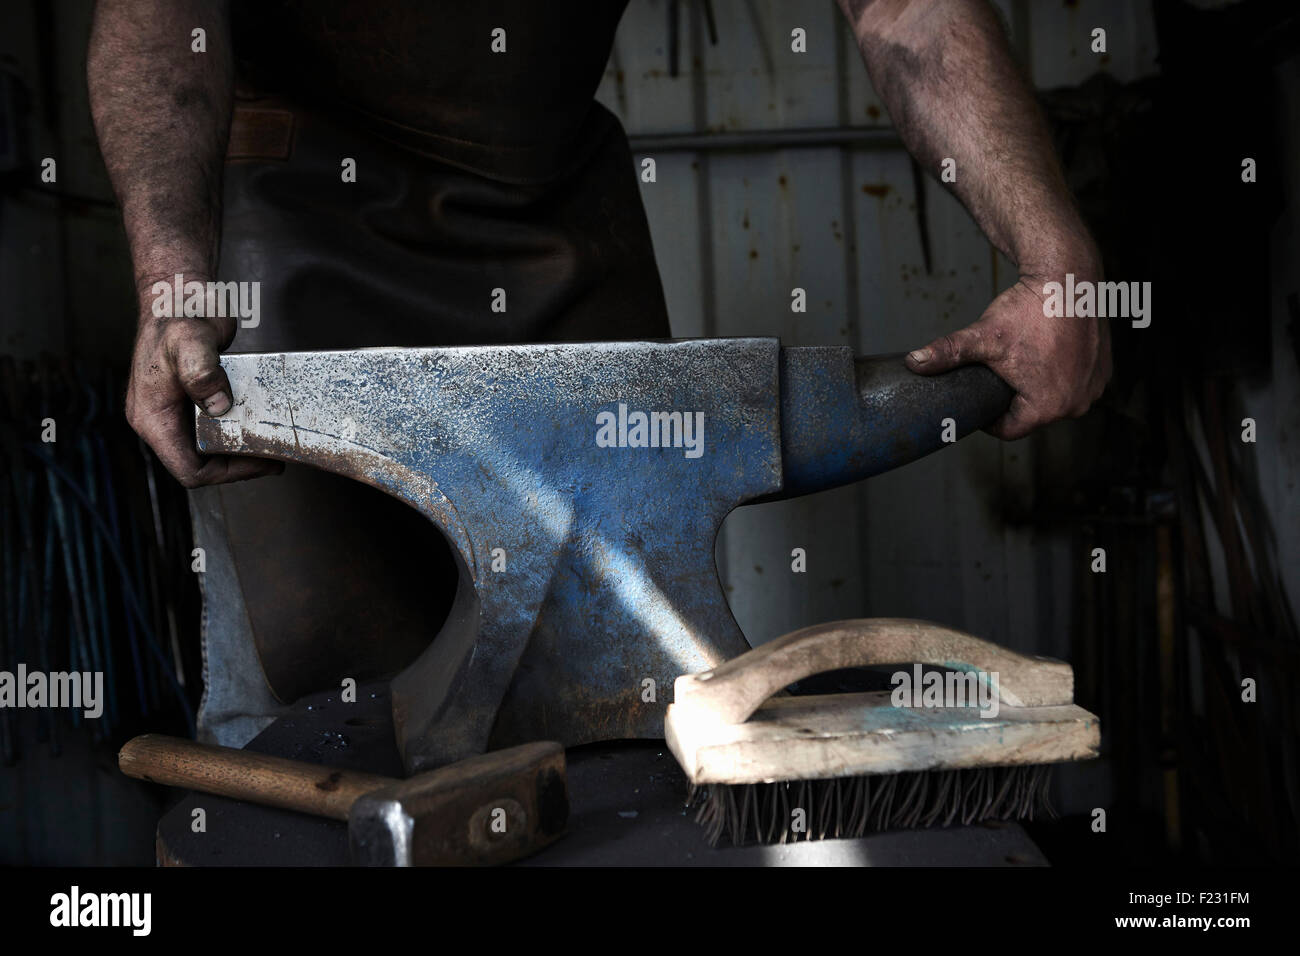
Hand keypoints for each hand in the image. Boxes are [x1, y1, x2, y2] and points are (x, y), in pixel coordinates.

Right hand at [125, 295, 282, 487]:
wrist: (179, 293)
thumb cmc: (179, 314)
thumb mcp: (190, 341)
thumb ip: (202, 372)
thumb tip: (217, 406)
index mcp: (152, 418)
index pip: (188, 470)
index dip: (225, 473)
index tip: (259, 461)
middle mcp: (161, 420)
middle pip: (200, 463)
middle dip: (237, 463)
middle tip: (274, 455)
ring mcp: (177, 412)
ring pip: (208, 448)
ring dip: (240, 448)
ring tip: (273, 443)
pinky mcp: (194, 401)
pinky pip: (215, 428)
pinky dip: (239, 430)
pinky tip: (263, 423)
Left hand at [903, 269, 1111, 439]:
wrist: (1068, 275)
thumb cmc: (1030, 308)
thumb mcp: (983, 335)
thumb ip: (947, 353)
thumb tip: (913, 363)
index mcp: (1047, 406)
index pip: (1008, 430)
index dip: (988, 418)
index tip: (979, 399)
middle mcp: (1076, 404)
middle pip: (1031, 415)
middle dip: (1013, 399)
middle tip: (1000, 373)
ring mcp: (1094, 388)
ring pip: (1053, 399)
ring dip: (1037, 387)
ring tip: (1024, 362)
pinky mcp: (1104, 371)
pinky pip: (1074, 383)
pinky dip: (1060, 374)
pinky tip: (1046, 356)